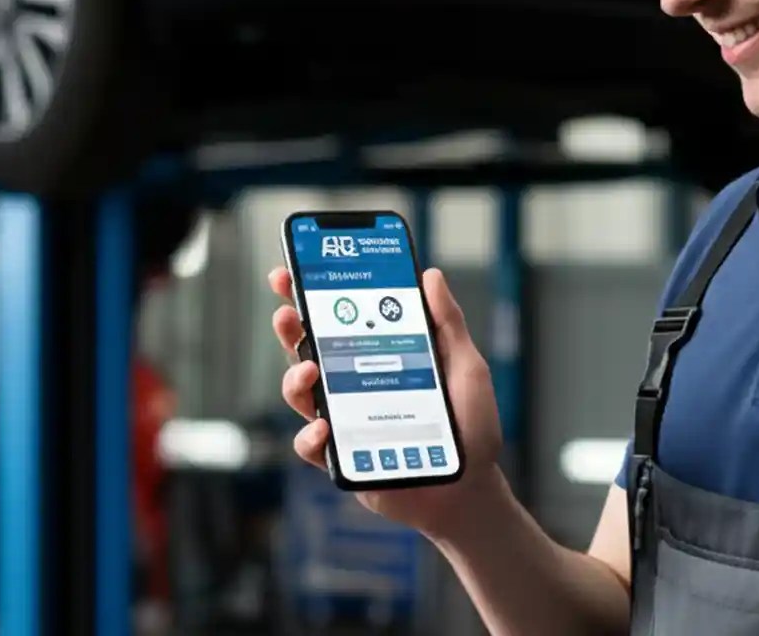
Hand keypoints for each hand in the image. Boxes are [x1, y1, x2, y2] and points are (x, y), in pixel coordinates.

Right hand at [268, 266, 504, 537]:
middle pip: (310, 349)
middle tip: (286, 310)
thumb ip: (448, 323)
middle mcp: (355, 384)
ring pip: (302, 394)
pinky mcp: (344, 458)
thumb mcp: (466, 368)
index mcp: (380, 356)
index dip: (312, 294)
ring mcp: (346, 420)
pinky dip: (311, 437)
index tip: (292, 271)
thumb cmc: (471, 426)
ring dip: (295, 378)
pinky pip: (312, 446)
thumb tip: (430, 275)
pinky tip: (324, 429)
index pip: (340, 319)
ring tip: (309, 368)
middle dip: (290, 325)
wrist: (471, 488)